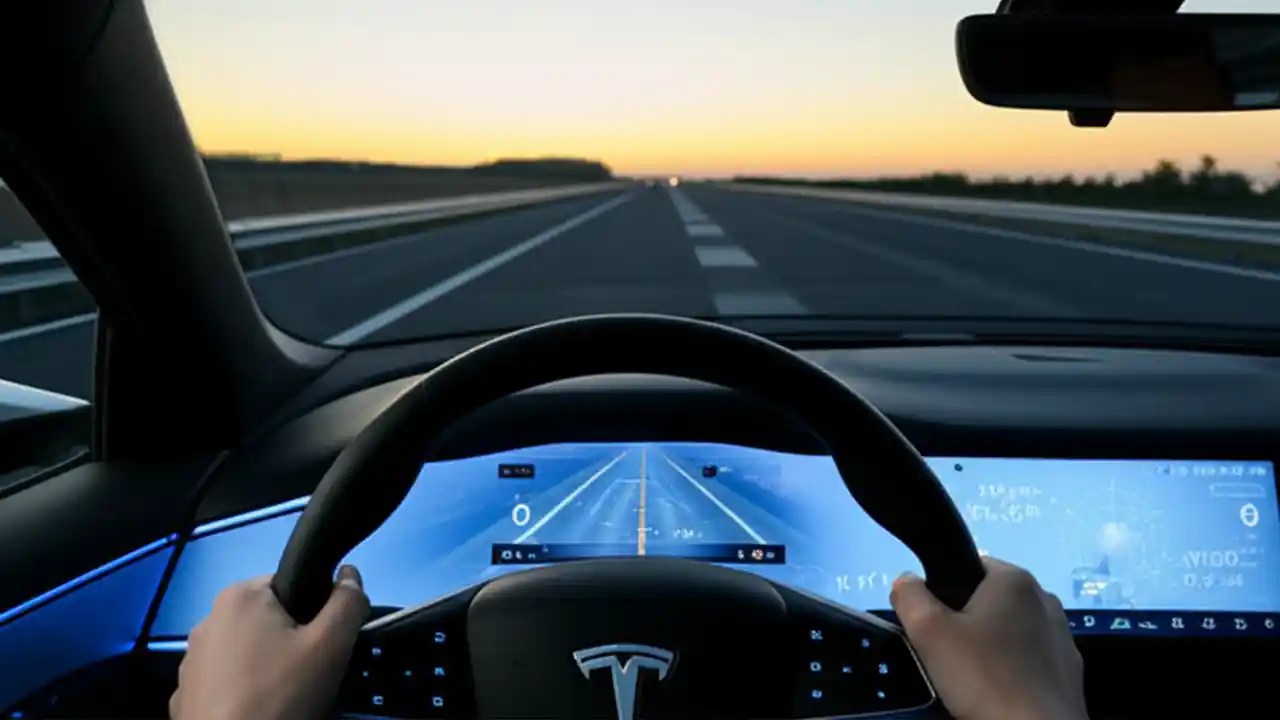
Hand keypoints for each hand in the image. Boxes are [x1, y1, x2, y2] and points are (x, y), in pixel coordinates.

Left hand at [169, 565, 369, 719]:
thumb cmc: (280, 695)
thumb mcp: (330, 646)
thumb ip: (347, 604)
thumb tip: (349, 575)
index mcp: (240, 596)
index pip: (290, 586)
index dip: (314, 612)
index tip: (321, 644)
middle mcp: (207, 620)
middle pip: (268, 620)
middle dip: (290, 642)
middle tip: (307, 674)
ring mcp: (190, 660)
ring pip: (246, 652)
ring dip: (266, 667)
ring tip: (283, 698)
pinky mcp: (185, 694)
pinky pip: (225, 681)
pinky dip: (243, 691)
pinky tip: (257, 711)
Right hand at [891, 557, 1086, 719]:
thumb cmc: (983, 676)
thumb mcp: (928, 631)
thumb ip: (909, 596)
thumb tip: (907, 581)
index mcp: (1014, 579)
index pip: (970, 566)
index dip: (946, 592)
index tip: (936, 625)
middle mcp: (1045, 599)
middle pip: (990, 601)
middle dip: (968, 623)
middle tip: (949, 655)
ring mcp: (1062, 636)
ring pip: (1011, 632)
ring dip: (992, 648)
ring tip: (974, 680)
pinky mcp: (1070, 670)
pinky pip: (1030, 661)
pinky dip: (1013, 671)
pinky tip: (1000, 693)